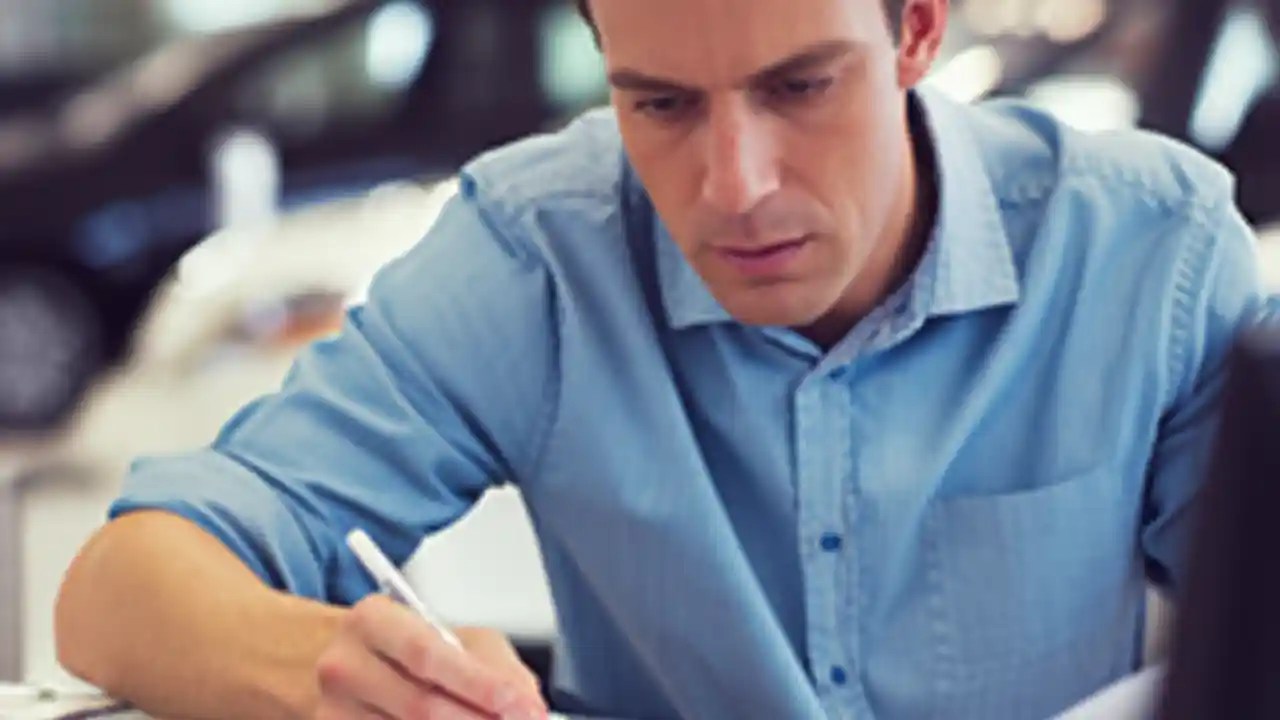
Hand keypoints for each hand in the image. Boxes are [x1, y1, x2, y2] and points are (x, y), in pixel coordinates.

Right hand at [315, 595, 547, 718]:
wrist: (347, 664)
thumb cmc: (406, 646)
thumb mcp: (453, 636)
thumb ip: (494, 665)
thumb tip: (529, 708)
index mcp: (373, 621)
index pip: (427, 655)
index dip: (478, 685)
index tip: (520, 705)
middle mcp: (344, 666)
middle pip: (420, 706)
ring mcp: (334, 711)